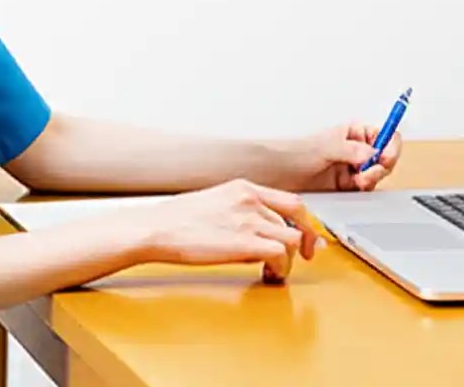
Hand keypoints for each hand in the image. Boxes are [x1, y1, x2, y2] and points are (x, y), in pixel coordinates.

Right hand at [124, 178, 322, 281]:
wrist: (156, 228)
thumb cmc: (174, 221)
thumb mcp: (213, 202)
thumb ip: (237, 209)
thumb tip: (253, 228)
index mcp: (243, 188)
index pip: (291, 201)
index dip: (304, 222)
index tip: (307, 236)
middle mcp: (251, 200)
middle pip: (297, 220)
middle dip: (304, 242)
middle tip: (304, 257)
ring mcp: (249, 219)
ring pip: (293, 239)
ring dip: (290, 260)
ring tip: (275, 271)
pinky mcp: (245, 242)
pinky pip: (281, 255)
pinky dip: (281, 268)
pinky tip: (269, 275)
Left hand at [274, 122, 403, 192]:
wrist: (279, 173)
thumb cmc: (297, 151)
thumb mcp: (326, 146)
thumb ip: (352, 150)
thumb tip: (372, 153)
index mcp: (355, 132)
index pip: (384, 134)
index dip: (390, 145)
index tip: (385, 156)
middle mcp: (357, 149)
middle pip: (385, 156)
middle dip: (381, 165)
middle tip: (369, 171)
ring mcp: (353, 168)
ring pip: (377, 174)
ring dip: (371, 177)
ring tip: (358, 179)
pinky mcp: (348, 186)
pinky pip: (365, 187)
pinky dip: (363, 188)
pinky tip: (354, 186)